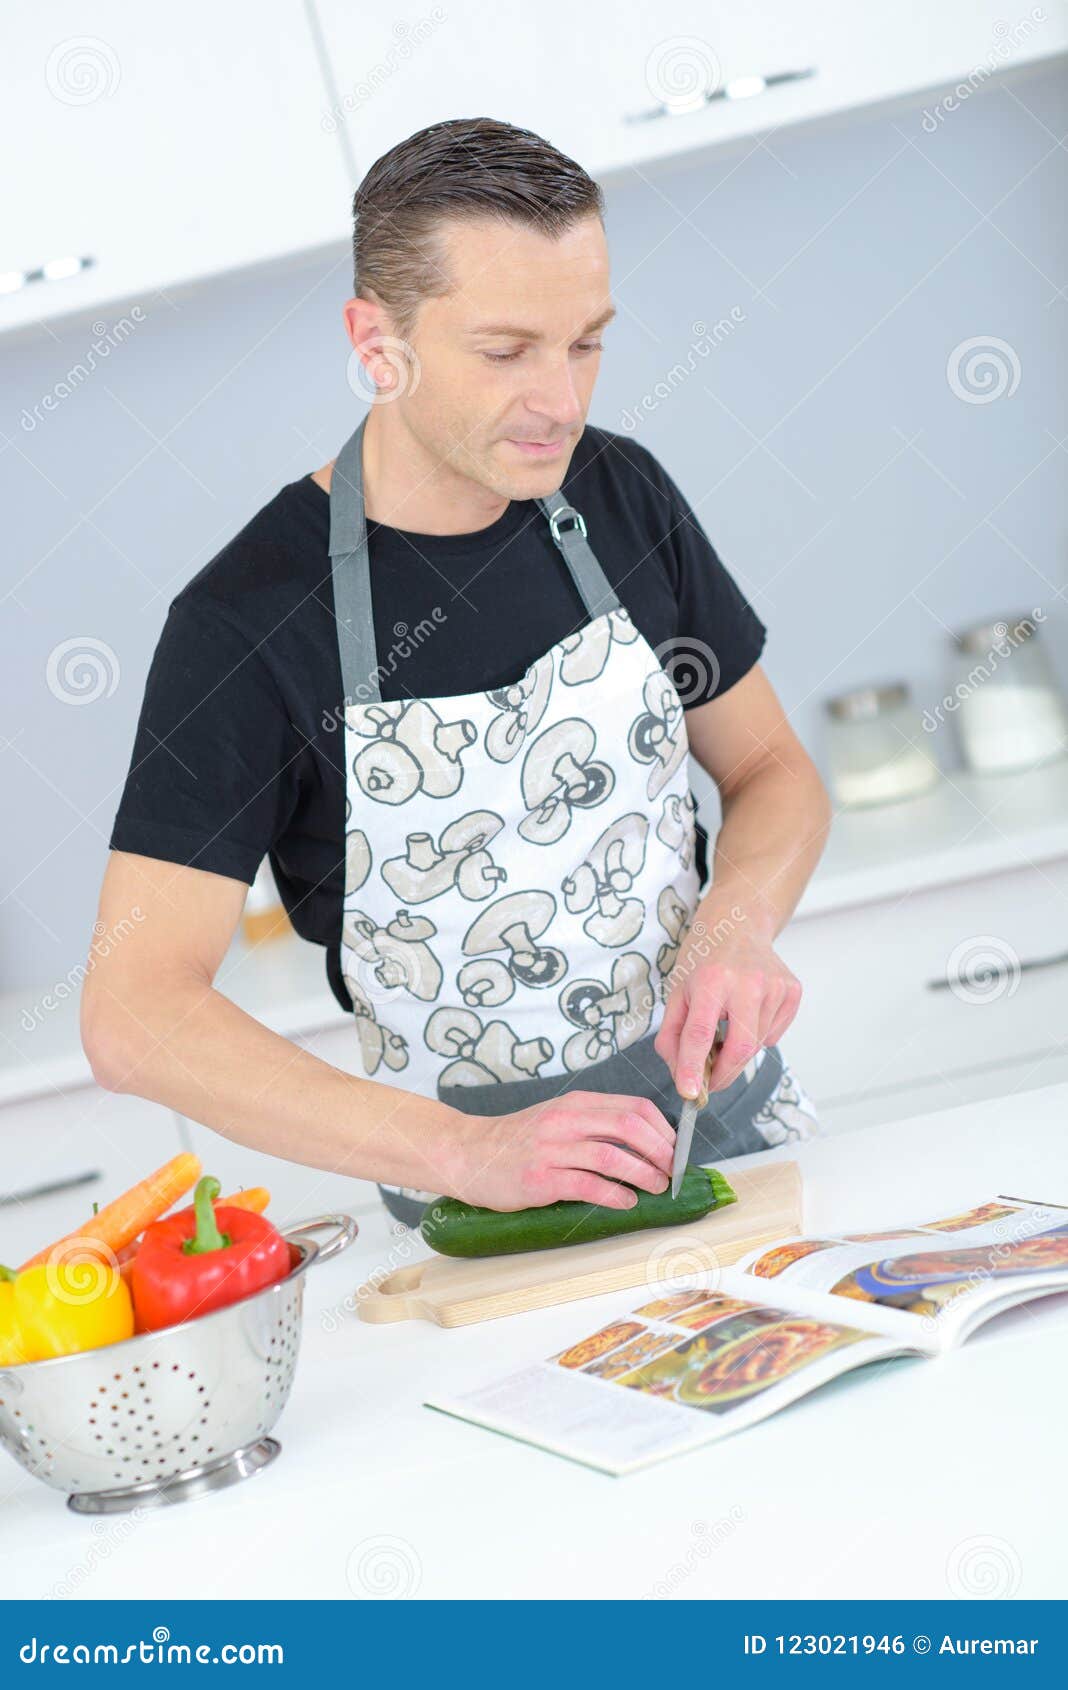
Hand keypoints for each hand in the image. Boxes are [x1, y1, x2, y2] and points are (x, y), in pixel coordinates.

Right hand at [448, 1091, 674, 1211]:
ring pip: (612, 1156)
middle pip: (629, 1127)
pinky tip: (626, 1203)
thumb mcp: (559, 1120)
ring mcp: (551, 1149)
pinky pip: (586, 1185)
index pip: (635, 1107)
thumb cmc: (519, 1141)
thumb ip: (596, 1126)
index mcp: (576, 1104)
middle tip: (672, 1172)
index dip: (663, 1130)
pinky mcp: (539, 1178)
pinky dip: (613, 1195)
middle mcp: (566, 1121)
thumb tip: (646, 1145)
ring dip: (643, 1174)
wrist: (468, 1153)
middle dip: (661, 1151)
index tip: (676, 1150)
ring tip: (657, 1188)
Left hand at [655, 907, 801, 1096]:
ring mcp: (774, 987)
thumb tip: (682, 1075)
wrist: (738, 924)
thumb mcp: (676, 991)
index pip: (700, 1034)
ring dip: (738, 1051)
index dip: (692, 1068)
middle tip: (710, 1082)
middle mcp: (747, 982)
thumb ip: (672, 1035)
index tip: (689, 1093)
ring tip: (726, 1027)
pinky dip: (758, 1036)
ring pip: (756, 1045)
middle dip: (723, 1074)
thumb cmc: (704, 959)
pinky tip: (748, 1013)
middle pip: (739, 1049)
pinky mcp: (792, 991)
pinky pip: (774, 1035)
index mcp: (710, 980)